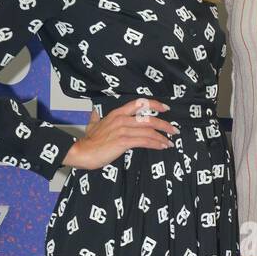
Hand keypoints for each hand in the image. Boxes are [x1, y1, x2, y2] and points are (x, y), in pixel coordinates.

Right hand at [63, 98, 179, 170]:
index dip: (154, 105)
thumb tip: (93, 112)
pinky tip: (162, 146)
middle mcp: (122, 119)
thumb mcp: (92, 125)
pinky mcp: (123, 141)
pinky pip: (144, 141)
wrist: (82, 152)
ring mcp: (123, 130)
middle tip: (174, 130)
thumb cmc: (88, 141)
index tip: (166, 108)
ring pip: (149, 131)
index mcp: (117, 113)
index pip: (139, 103)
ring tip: (169, 142)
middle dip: (164, 124)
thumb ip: (95, 118)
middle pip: (149, 118)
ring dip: (162, 137)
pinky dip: (155, 144)